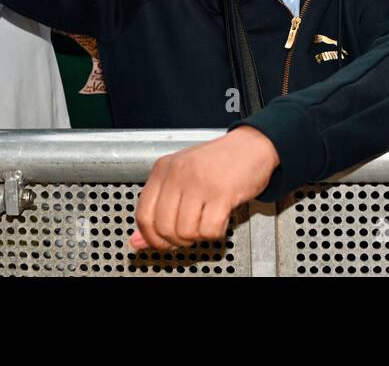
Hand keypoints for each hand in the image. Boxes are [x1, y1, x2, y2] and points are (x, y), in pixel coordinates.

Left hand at [129, 127, 278, 250]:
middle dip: (176, 241)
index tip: (160, 242)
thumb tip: (136, 241)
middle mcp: (178, 173)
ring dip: (197, 236)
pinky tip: (219, 220)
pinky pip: (210, 230)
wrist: (251, 145)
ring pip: (186, 232)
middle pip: (163, 227)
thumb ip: (159, 208)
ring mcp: (200, 182)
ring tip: (206, 223)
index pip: (143, 214)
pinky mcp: (222, 192)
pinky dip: (215, 233)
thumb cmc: (217, 161)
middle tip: (188, 235)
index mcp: (163, 169)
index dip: (151, 237)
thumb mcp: (182, 177)